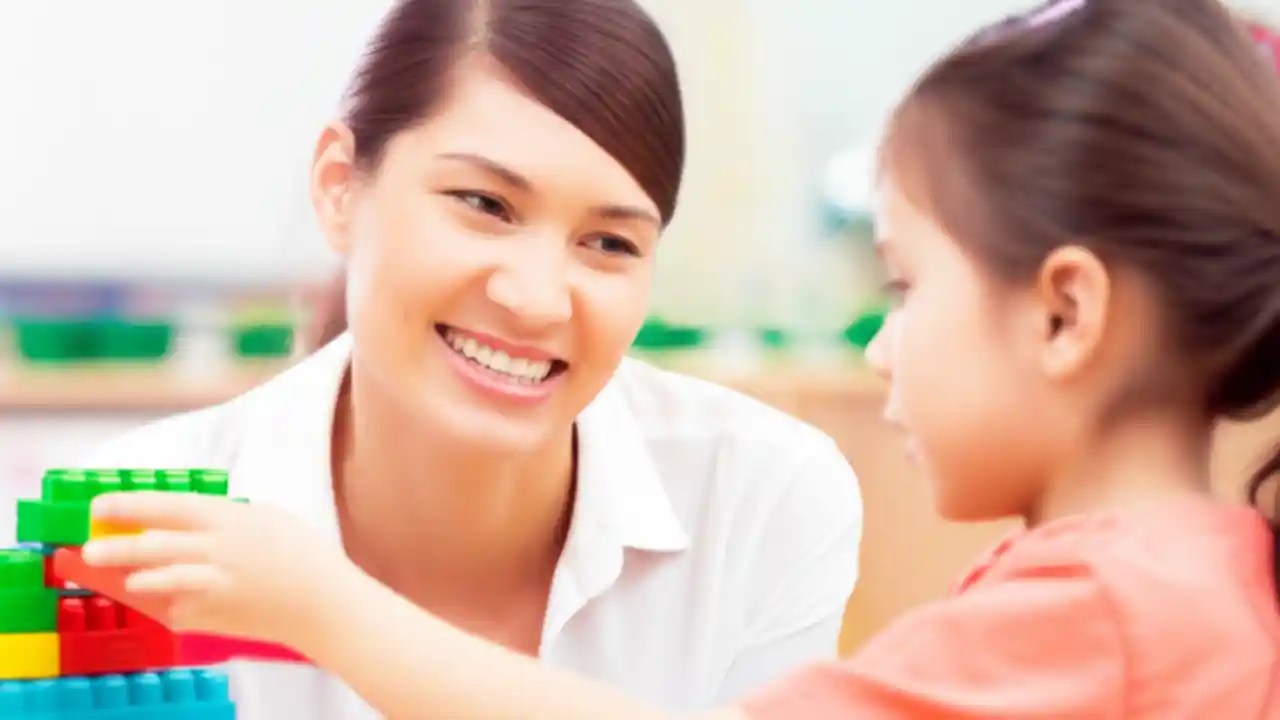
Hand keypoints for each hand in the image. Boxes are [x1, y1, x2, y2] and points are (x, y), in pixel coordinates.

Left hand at [75, 492, 354, 649]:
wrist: (322, 602)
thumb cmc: (301, 553)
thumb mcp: (265, 517)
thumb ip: (225, 518)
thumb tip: (187, 520)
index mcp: (229, 520)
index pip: (168, 508)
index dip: (130, 505)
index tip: (101, 504)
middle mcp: (217, 551)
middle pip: (155, 545)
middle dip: (118, 545)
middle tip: (90, 547)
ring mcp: (214, 586)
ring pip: (161, 580)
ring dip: (136, 578)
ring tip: (119, 576)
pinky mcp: (214, 616)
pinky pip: (179, 610)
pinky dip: (172, 605)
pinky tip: (170, 601)